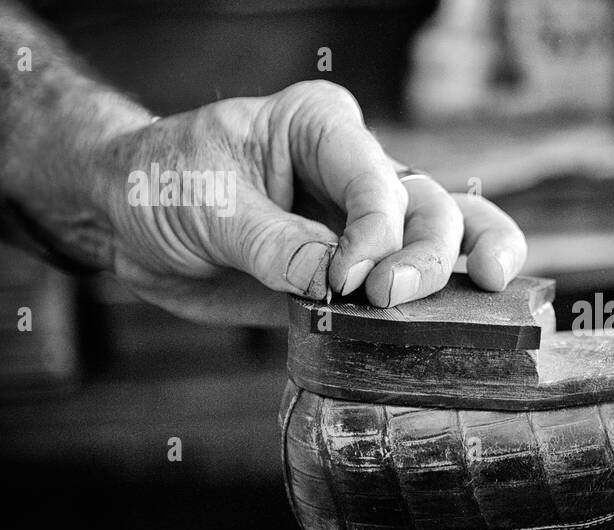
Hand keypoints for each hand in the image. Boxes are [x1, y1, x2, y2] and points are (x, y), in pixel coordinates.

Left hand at [92, 81, 525, 324]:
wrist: (126, 220)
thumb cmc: (161, 185)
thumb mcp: (208, 208)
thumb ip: (278, 246)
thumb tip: (338, 286)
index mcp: (321, 128)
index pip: (377, 180)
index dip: (374, 235)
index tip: (344, 281)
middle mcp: (357, 168)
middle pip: (431, 207)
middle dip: (425, 255)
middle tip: (388, 297)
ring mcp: (364, 221)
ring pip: (447, 232)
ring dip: (465, 265)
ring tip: (487, 293)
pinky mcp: (358, 269)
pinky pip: (419, 279)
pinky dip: (448, 298)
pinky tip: (469, 317)